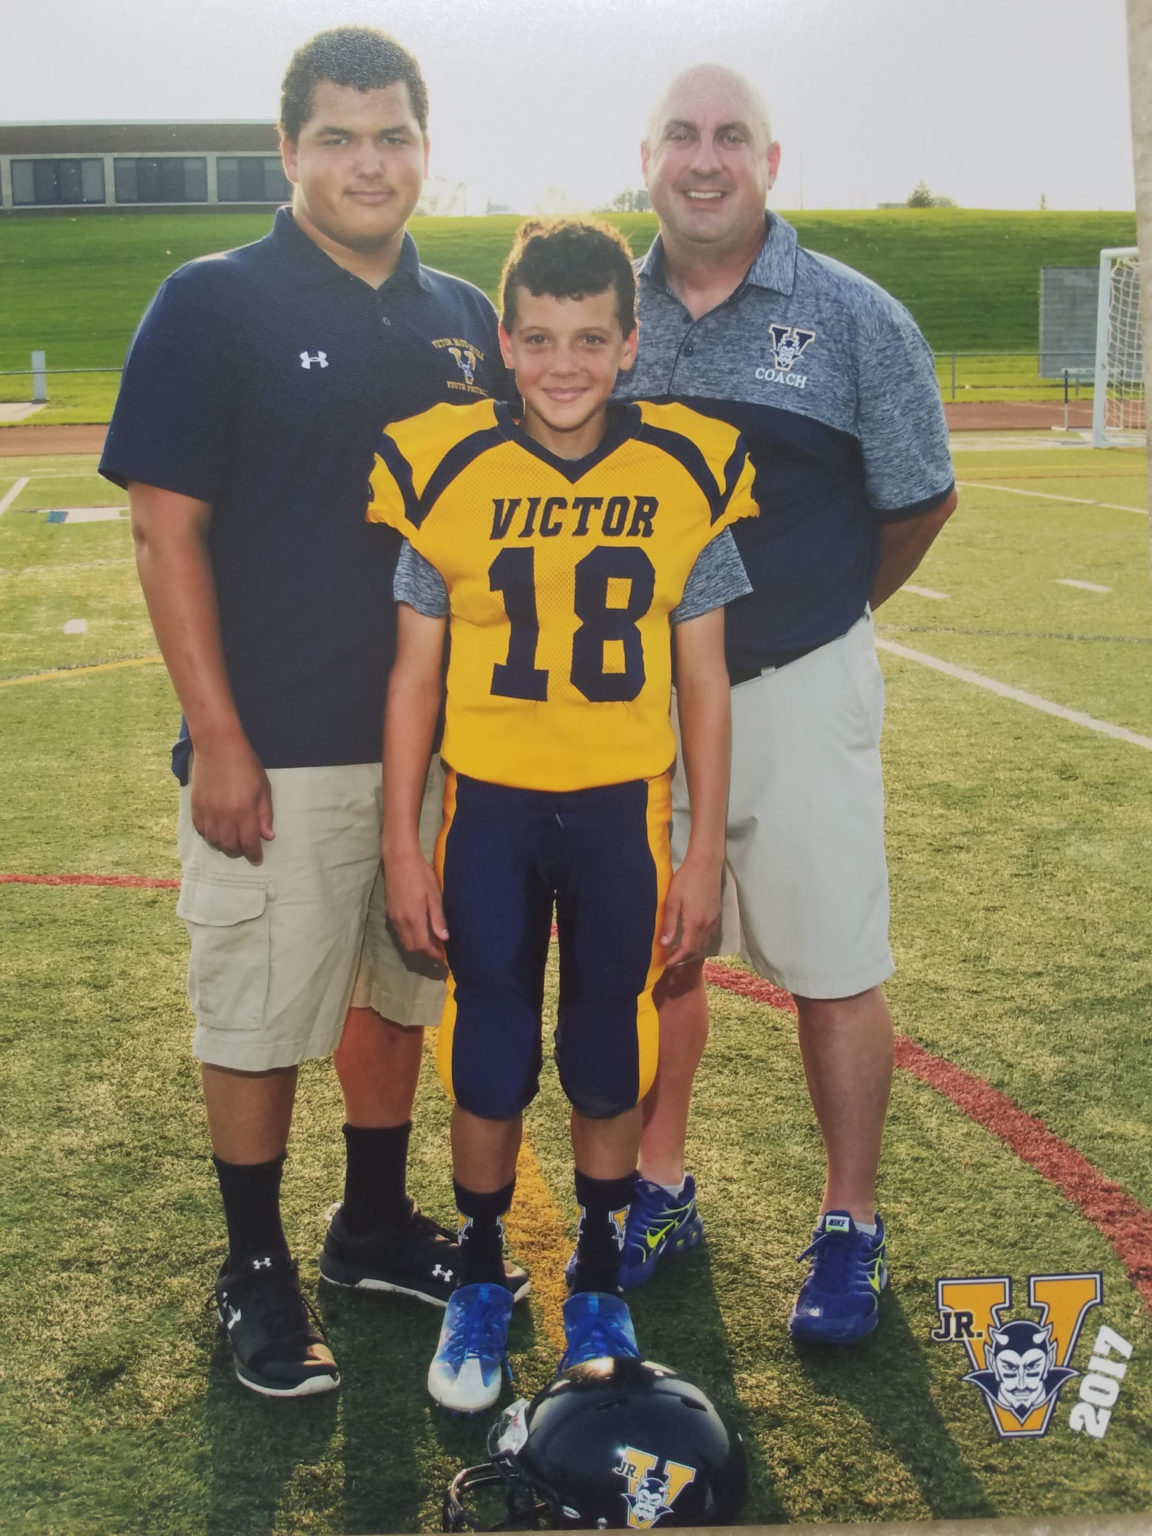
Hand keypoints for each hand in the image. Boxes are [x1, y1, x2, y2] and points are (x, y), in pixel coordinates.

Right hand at [189, 736, 273, 863]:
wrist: (217, 746)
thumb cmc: (246, 765)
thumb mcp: (263, 788)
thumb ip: (265, 814)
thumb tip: (268, 836)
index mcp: (244, 811)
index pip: (250, 842)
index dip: (254, 854)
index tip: (257, 860)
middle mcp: (224, 815)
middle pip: (230, 846)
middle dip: (239, 851)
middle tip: (245, 849)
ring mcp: (208, 812)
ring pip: (214, 841)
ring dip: (224, 845)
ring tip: (231, 841)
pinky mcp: (196, 806)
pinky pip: (201, 830)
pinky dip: (209, 835)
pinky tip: (216, 831)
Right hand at [384, 848, 448, 963]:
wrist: (399, 860)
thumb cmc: (421, 875)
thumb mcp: (434, 895)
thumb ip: (438, 918)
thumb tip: (444, 939)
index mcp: (414, 918)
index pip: (422, 945)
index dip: (432, 954)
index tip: (442, 956)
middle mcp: (401, 921)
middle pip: (412, 947)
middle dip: (424, 953)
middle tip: (437, 950)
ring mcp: (393, 917)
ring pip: (404, 941)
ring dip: (416, 945)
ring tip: (430, 941)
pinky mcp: (389, 912)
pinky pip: (399, 932)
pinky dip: (409, 937)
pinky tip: (418, 930)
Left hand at [659, 857, 720, 967]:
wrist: (706, 864)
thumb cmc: (686, 879)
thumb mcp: (672, 901)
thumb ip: (669, 924)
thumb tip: (663, 944)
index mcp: (695, 923)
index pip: (687, 949)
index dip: (677, 958)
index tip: (666, 963)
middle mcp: (707, 924)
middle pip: (697, 949)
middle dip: (684, 956)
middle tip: (671, 958)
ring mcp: (714, 919)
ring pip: (705, 942)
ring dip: (692, 949)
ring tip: (678, 949)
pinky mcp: (717, 913)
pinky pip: (709, 934)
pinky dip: (700, 940)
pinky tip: (690, 936)